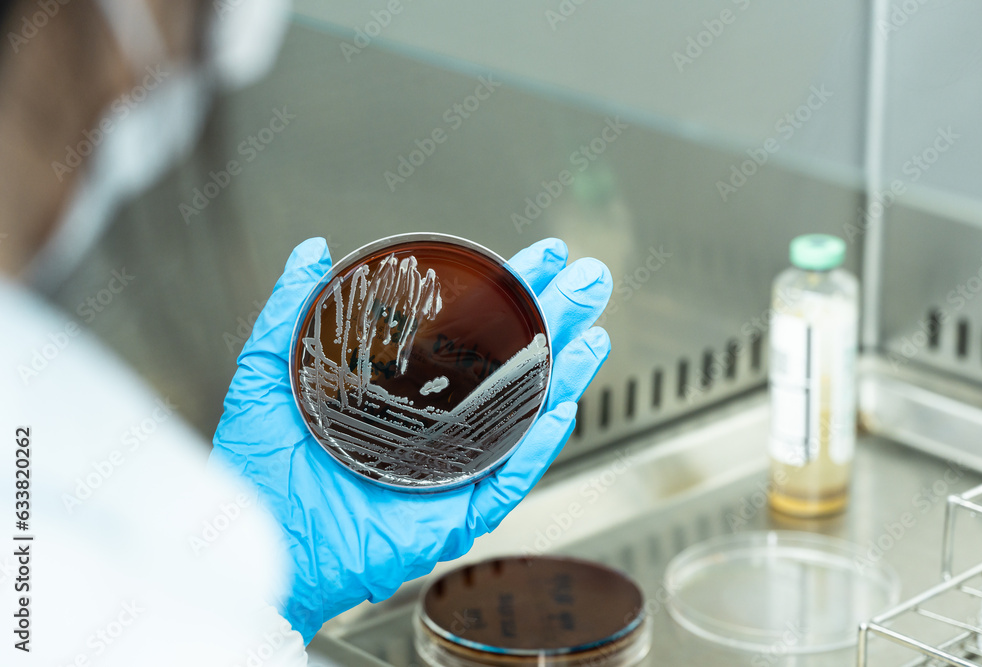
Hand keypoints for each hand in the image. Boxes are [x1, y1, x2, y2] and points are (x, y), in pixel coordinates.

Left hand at [210, 237, 611, 642]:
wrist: (251, 540)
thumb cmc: (258, 469)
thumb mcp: (268, 370)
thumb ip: (291, 307)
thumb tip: (313, 250)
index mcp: (402, 396)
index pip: (467, 338)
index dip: (505, 297)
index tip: (536, 260)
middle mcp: (434, 430)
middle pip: (508, 371)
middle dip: (552, 323)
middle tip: (588, 281)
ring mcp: (449, 471)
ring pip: (521, 421)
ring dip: (562, 376)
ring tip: (591, 334)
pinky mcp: (453, 514)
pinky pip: (506, 480)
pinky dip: (537, 446)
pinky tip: (560, 405)